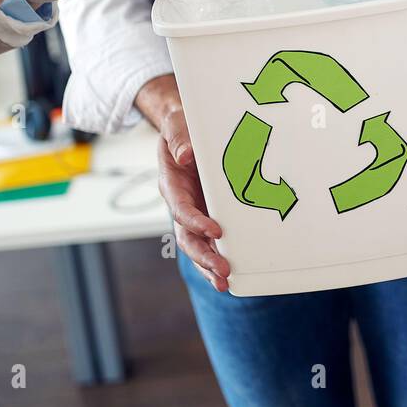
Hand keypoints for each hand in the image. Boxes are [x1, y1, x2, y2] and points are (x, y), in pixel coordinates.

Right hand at [143, 75, 229, 291]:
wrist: (184, 128)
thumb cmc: (181, 126)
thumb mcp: (177, 123)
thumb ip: (179, 137)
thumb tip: (184, 155)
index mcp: (172, 184)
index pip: (181, 208)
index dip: (196, 221)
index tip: (215, 230)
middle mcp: (182, 202)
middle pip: (188, 237)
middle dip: (204, 256)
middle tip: (223, 271)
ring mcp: (196, 210)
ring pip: (198, 244)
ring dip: (210, 265)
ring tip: (226, 282)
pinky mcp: (209, 212)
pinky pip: (212, 239)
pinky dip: (220, 255)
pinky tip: (234, 273)